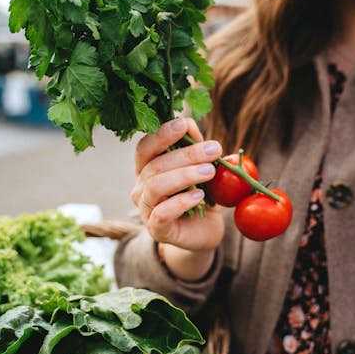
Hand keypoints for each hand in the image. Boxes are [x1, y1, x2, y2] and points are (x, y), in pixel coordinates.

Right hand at [132, 118, 224, 251]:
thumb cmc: (200, 195)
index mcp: (147, 169)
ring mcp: (145, 209)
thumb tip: (189, 122)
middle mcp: (140, 187)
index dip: (161, 134)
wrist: (205, 231)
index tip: (184, 124)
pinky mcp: (156, 229)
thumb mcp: (200, 167)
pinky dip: (182, 201)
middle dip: (187, 154)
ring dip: (185, 175)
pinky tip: (199, 196)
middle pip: (155, 165)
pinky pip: (162, 213)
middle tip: (214, 150)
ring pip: (155, 186)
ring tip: (210, 172)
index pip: (145, 147)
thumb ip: (193, 146)